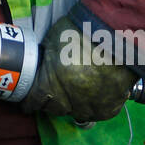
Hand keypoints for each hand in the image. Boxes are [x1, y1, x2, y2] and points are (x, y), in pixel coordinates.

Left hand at [21, 10, 137, 122]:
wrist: (116, 33)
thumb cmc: (80, 31)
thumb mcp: (52, 41)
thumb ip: (46, 58)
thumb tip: (42, 64)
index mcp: (50, 85)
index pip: (33, 100)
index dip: (29, 99)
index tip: (28, 99)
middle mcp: (68, 101)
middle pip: (54, 108)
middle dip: (51, 102)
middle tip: (52, 93)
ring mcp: (90, 107)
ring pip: (76, 113)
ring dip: (73, 105)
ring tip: (74, 93)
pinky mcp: (109, 108)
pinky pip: (97, 112)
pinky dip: (94, 105)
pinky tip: (93, 95)